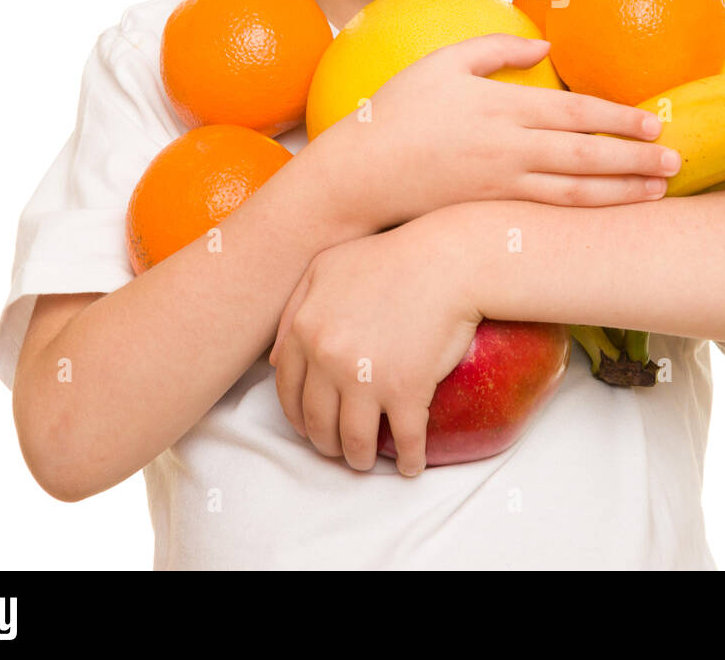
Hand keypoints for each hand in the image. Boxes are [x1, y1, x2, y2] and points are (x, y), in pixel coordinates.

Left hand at [268, 206, 481, 477]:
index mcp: (306, 330)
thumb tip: (276, 362)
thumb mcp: (327, 267)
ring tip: (367, 459)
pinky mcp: (407, 393)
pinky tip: (412, 465)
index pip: (288, 391)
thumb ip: (294, 307)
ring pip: (353, 440)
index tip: (312, 424)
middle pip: (317, 421)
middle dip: (326, 442)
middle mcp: (328, 359)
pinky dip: (409, 460)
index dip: (299, 415)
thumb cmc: (390, 258)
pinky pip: (405, 441)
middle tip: (339, 447)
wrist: (448, 261)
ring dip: (359, 458)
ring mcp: (367, 379)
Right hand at [319, 34, 679, 229]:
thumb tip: (543, 48)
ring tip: (659, 190)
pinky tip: (609, 209)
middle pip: (585, 154)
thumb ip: (495, 50)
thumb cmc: (397, 111)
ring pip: (575, 189)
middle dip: (635, 158)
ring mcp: (500, 184)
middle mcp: (507, 148)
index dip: (619, 118)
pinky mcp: (491, 209)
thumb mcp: (442, 63)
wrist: (358, 175)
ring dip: (622, 190)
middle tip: (678, 159)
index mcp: (500, 107)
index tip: (655, 121)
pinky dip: (586, 210)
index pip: (574, 112)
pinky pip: (548, 211)